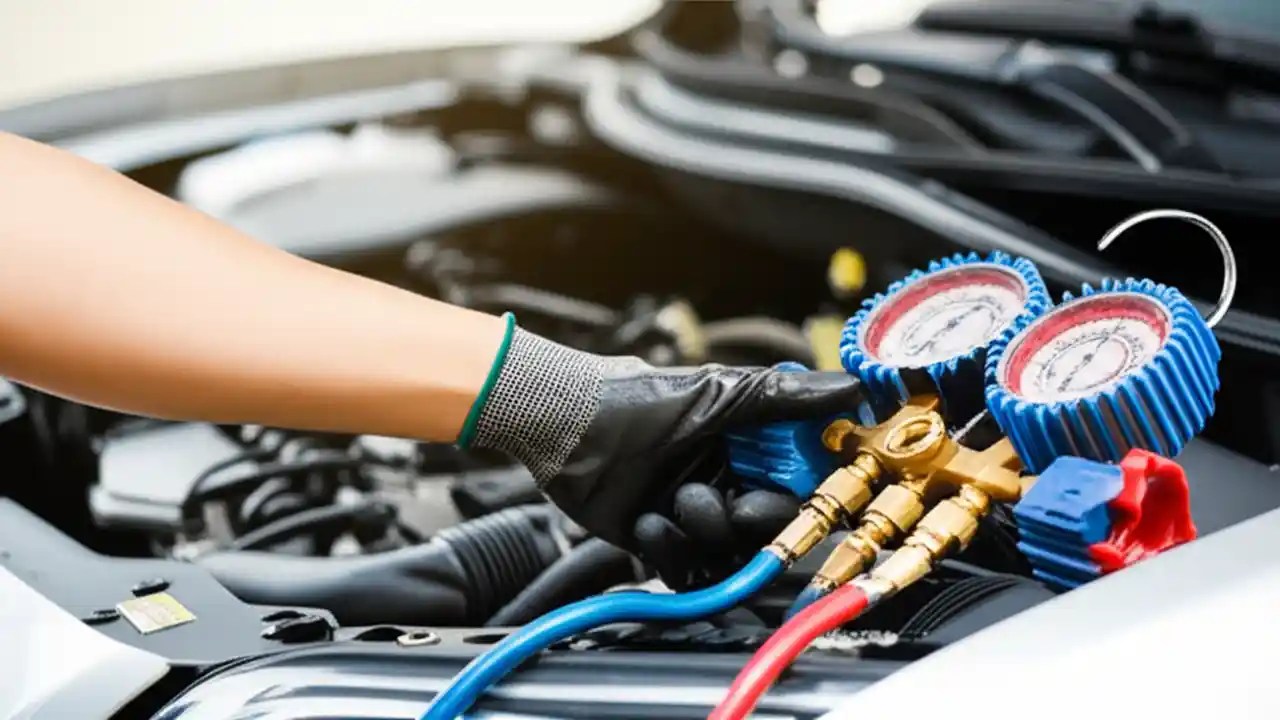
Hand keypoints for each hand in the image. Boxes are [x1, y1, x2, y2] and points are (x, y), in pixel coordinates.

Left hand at [465, 326, 863, 570]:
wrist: (562, 425)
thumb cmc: (634, 398)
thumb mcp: (718, 391)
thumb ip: (786, 396)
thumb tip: (853, 387)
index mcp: (742, 445)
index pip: (793, 484)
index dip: (797, 497)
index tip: (796, 498)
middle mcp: (720, 479)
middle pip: (764, 527)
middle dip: (747, 520)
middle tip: (732, 508)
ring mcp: (688, 511)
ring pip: (726, 553)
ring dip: (701, 533)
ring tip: (670, 506)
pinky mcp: (657, 541)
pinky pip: (684, 570)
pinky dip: (668, 549)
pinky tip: (646, 520)